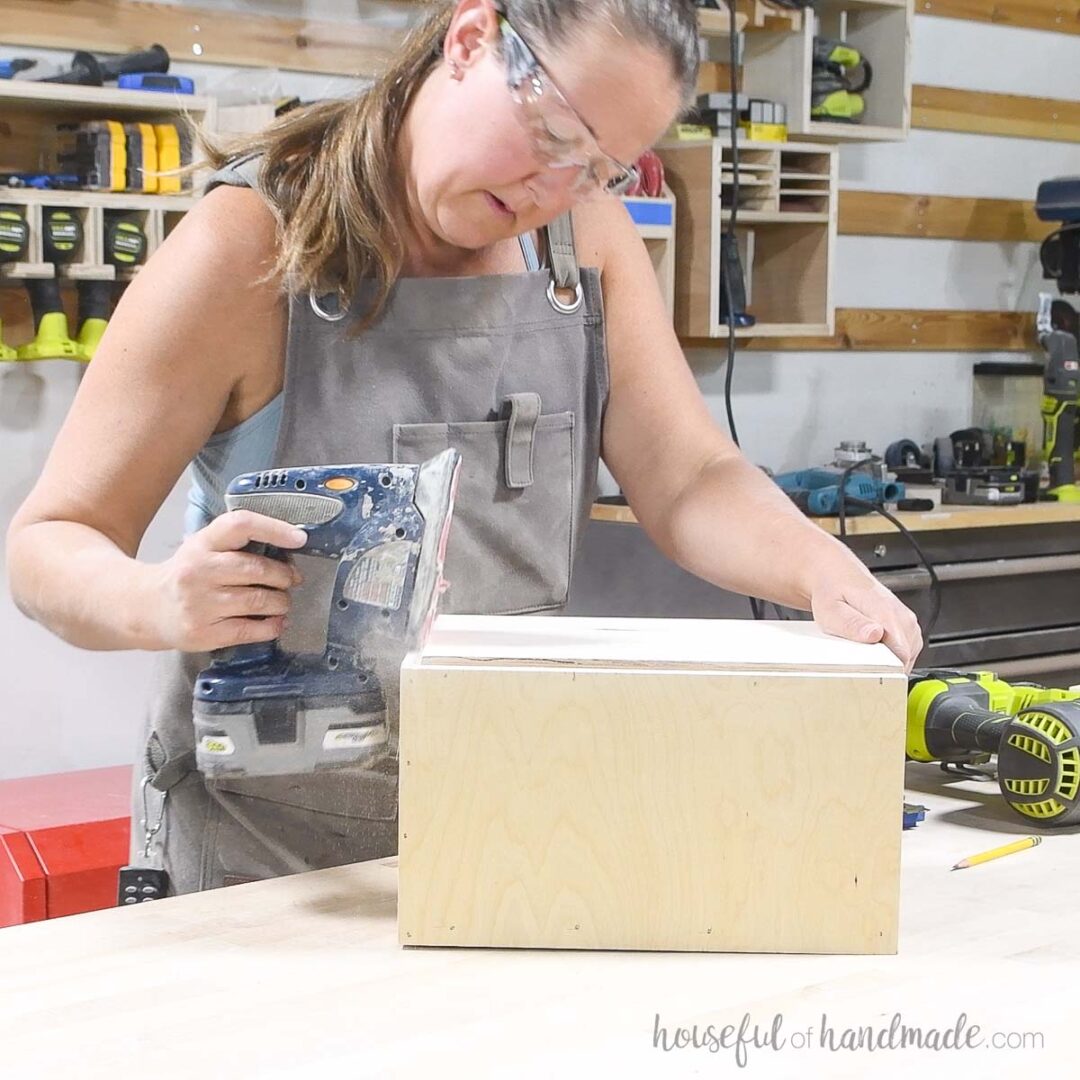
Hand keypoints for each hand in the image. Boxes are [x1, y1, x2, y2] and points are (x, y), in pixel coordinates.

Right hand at [149, 511, 307, 651]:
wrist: (147, 608)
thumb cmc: (187, 574)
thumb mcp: (203, 548)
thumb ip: (237, 544)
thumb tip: (289, 546)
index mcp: (202, 544)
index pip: (240, 525)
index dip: (274, 529)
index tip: (300, 538)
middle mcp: (198, 571)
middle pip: (256, 569)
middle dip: (284, 576)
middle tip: (293, 579)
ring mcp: (199, 604)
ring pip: (258, 600)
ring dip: (281, 601)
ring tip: (283, 601)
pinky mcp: (204, 633)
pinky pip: (250, 630)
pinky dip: (272, 626)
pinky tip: (277, 622)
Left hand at [809, 562, 923, 671]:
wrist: (836, 575)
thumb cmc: (832, 593)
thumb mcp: (831, 610)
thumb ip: (851, 624)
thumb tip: (874, 635)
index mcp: (885, 612)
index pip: (901, 654)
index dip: (889, 672)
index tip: (873, 679)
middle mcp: (901, 615)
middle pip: (906, 658)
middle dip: (889, 670)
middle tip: (864, 670)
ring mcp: (906, 620)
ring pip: (909, 654)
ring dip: (892, 662)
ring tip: (867, 657)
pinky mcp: (906, 624)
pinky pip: (908, 648)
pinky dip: (895, 655)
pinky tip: (877, 652)